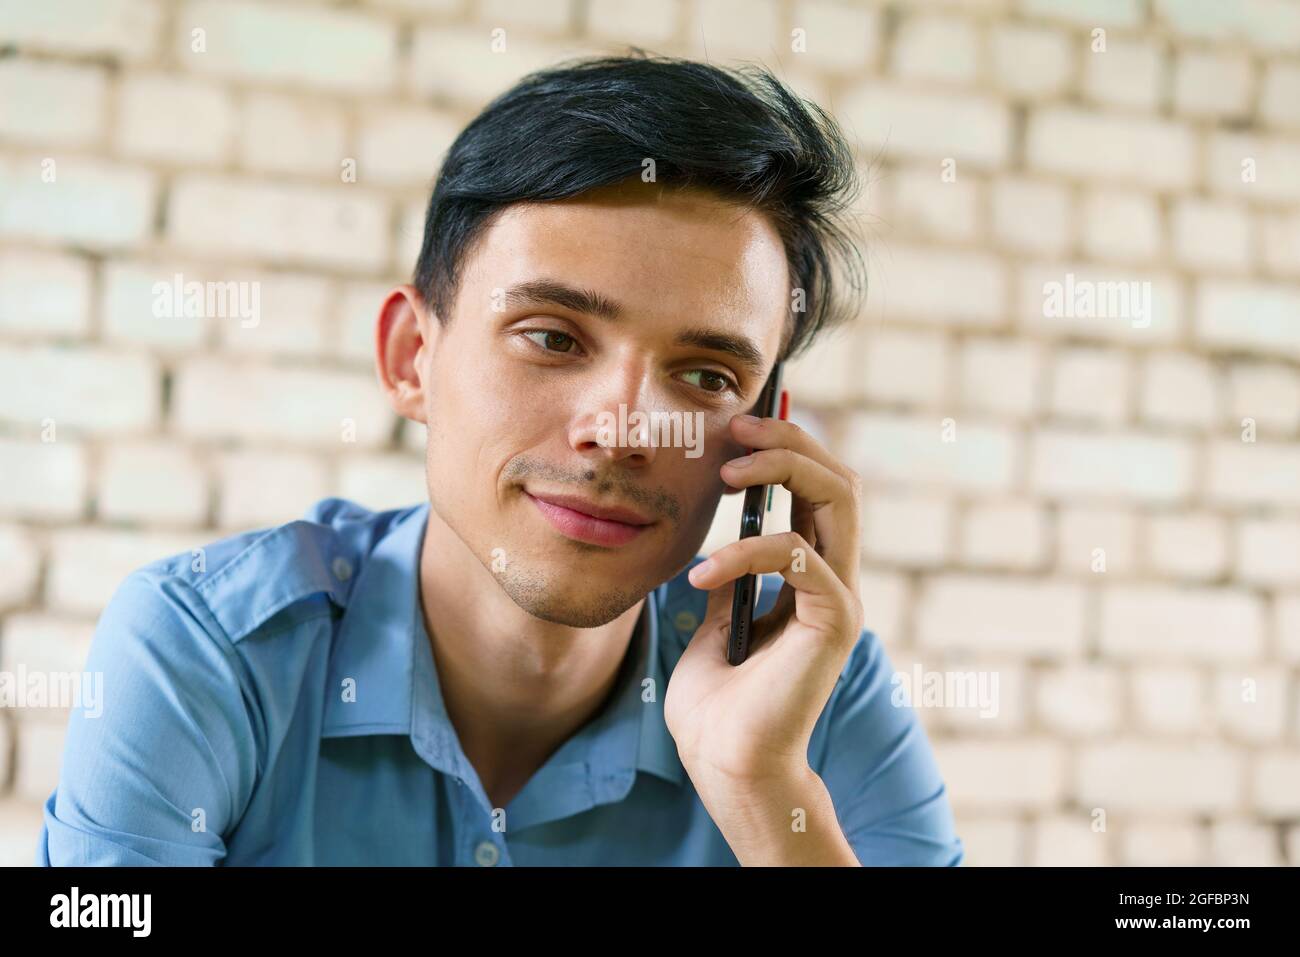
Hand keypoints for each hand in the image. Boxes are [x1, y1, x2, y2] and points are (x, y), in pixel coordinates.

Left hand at [663, 411, 864, 790]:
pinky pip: (798, 557)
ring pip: (838, 500)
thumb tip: (720, 538)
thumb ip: (733, 576)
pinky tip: (701, 575)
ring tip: (724, 475)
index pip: (816, 489)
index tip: (733, 431)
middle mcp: (834, 580)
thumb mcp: (717, 617)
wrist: (726, 763)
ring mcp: (839, 598)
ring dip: (782, 470)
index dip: (784, 449)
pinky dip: (745, 551)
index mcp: (810, 575)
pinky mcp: (833, 622)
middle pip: (838, 480)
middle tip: (736, 430)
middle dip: (789, 442)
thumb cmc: (716, 702)